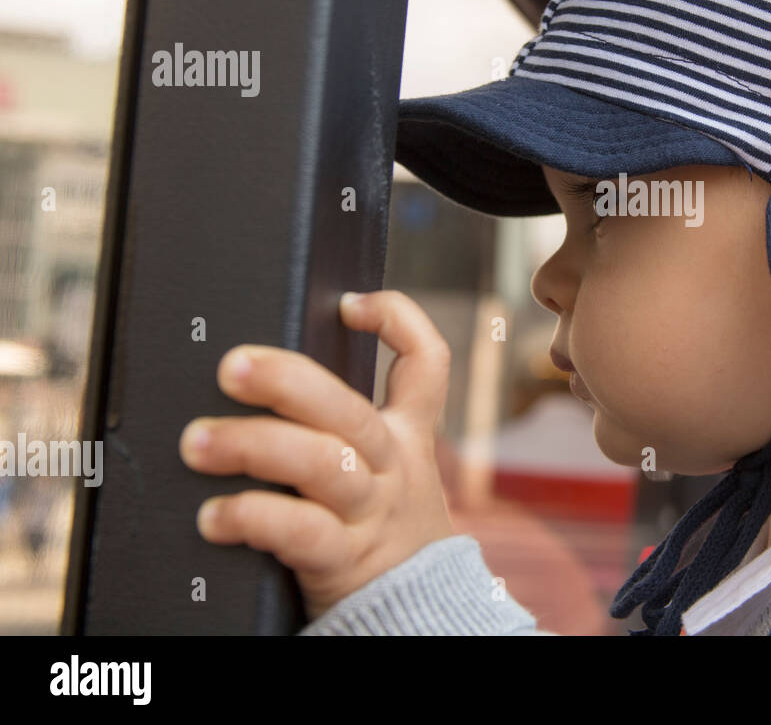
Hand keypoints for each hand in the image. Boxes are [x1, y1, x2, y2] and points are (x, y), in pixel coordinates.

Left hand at [179, 289, 456, 621]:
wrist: (416, 612)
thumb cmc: (379, 527)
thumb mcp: (385, 469)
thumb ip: (343, 428)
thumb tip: (262, 374)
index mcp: (407, 434)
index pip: (427, 362)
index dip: (398, 320)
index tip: (349, 304)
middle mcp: (393, 466)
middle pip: (349, 411)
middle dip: (287, 381)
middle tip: (231, 366)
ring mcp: (370, 512)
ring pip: (321, 464)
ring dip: (253, 446)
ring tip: (196, 442)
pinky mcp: (343, 559)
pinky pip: (298, 531)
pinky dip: (251, 517)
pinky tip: (214, 515)